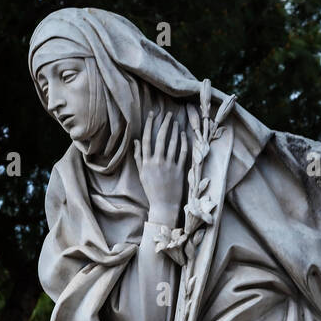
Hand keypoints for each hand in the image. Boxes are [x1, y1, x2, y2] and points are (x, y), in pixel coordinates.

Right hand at [134, 111, 187, 227]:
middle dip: (165, 123)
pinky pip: (182, 153)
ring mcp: (169, 166)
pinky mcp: (179, 170)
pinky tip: (183, 135)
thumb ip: (138, 157)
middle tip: (168, 114)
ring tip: (176, 122)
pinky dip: (183, 142)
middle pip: (161, 138)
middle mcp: (158, 162)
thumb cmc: (151, 190)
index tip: (152, 114)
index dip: (150, 125)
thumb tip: (136, 141)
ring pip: (173, 143)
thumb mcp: (141, 174)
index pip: (147, 139)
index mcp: (147, 162)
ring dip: (175, 130)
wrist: (163, 206)